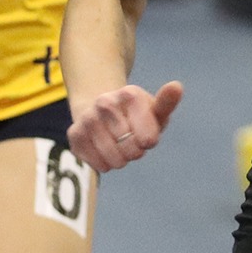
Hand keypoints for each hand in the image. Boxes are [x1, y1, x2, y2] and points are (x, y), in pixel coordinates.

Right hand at [67, 81, 182, 172]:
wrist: (100, 111)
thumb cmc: (135, 115)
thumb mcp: (154, 110)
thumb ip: (167, 102)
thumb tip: (177, 86)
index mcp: (130, 95)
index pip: (148, 139)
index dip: (148, 141)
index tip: (144, 132)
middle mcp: (105, 103)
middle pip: (132, 151)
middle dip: (134, 150)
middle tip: (129, 138)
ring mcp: (87, 118)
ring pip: (115, 160)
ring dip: (120, 159)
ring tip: (117, 143)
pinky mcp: (74, 135)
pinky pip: (99, 165)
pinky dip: (105, 163)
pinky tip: (102, 147)